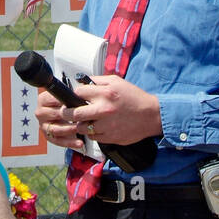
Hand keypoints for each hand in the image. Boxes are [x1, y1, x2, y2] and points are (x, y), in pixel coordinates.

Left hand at [35, 77, 162, 146]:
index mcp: (105, 93)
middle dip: (67, 112)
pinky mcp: (110, 137)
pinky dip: (92, 132)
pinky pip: (92, 137)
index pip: (77, 93)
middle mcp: (104, 109)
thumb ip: (98, 81)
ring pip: (81, 127)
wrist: (151, 115)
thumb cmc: (134, 97)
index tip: (75, 97)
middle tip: (68, 112)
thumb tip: (81, 83)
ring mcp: (106, 125)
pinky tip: (98, 127)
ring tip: (87, 120)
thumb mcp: (117, 82)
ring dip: (81, 124)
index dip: (74, 95)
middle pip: (73, 113)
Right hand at [35, 89, 84, 149]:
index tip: (74, 104)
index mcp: (43, 100)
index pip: (53, 100)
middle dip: (68, 116)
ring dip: (69, 130)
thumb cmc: (66, 103)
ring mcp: (43, 125)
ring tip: (80, 129)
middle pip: (54, 115)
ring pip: (55, 129)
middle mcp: (41, 112)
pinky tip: (79, 143)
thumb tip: (79, 102)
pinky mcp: (48, 136)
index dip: (64, 102)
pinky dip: (69, 142)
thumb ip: (70, 97)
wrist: (63, 112)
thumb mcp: (66, 96)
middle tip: (80, 117)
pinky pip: (58, 141)